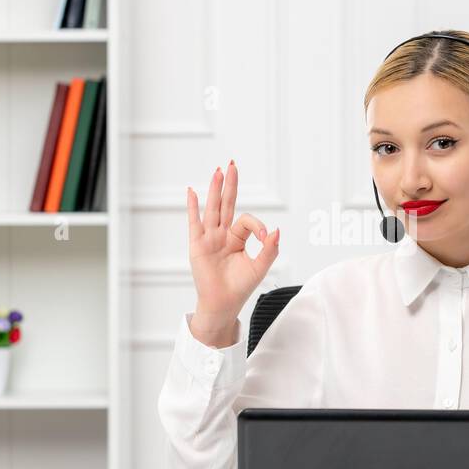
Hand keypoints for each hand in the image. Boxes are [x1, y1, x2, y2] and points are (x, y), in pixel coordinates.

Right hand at [187, 160, 278, 338]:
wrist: (223, 303)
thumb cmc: (240, 287)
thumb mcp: (260, 266)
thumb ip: (270, 248)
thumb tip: (277, 230)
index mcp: (237, 238)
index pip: (245, 220)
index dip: (258, 225)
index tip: (266, 236)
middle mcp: (222, 235)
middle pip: (226, 204)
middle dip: (230, 185)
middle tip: (233, 164)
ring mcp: (209, 238)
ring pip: (213, 209)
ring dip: (215, 190)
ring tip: (218, 171)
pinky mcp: (198, 245)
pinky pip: (194, 222)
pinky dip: (193, 207)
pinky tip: (191, 192)